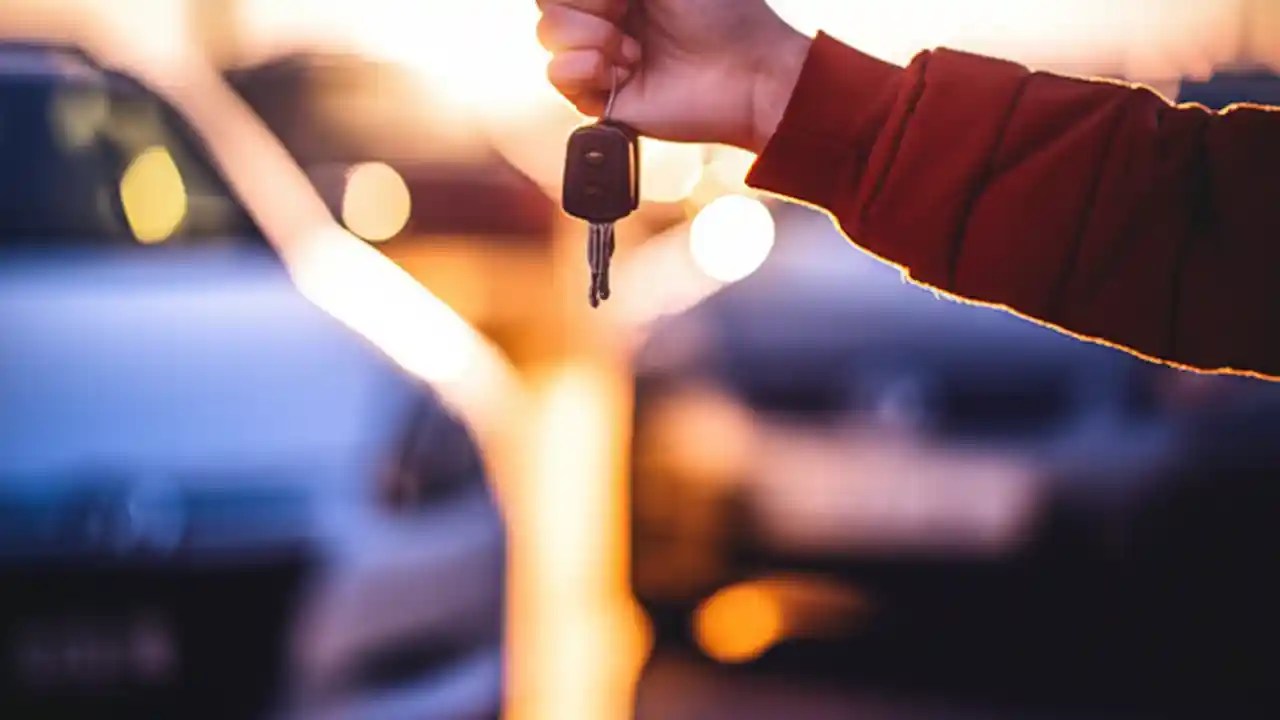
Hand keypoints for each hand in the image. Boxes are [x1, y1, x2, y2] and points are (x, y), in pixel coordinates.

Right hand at [537, 0, 811, 151]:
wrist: (745, 76)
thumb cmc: (723, 16)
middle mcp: (605, 15)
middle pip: (549, 2)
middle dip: (590, 5)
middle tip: (631, 15)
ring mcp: (599, 55)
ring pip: (548, 34)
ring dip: (595, 38)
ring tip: (636, 53)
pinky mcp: (598, 97)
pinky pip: (556, 75)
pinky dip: (588, 70)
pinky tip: (625, 75)